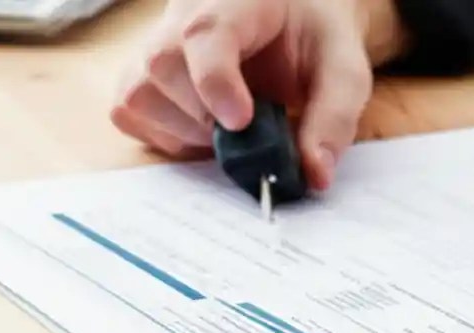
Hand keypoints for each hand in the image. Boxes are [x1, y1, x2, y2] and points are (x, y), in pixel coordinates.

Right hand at [109, 0, 409, 189]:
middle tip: (248, 129)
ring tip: (228, 129)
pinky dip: (167, 136)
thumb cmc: (313, 38)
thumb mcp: (343, 69)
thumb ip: (333, 118)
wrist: (292, 19)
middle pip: (162, 65)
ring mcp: (153, 42)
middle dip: (204, 116)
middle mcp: (181, 14)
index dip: (215, 81)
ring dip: (185, 131)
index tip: (241, 122)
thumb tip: (314, 175)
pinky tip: (204, 130)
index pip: (204, 33)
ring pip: (138, 94)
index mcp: (234, 0)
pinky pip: (131, 113)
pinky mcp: (141, 75)